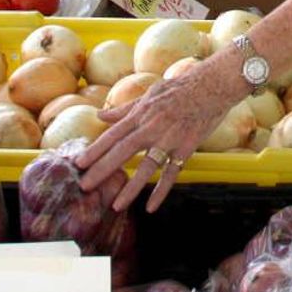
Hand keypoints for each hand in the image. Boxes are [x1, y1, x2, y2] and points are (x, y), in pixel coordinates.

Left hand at [74, 61, 239, 212]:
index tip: (79, 164)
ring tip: (116, 205)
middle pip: (123, 151)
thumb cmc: (180, 88)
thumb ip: (125, 109)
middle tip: (85, 186)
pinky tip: (151, 206)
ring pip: (146, 166)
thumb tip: (101, 115)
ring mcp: (170, 138)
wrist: (212, 85)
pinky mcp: (186, 147)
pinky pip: (172, 173)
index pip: (113, 134)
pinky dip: (161, 191)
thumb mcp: (150, 94)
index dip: (95, 150)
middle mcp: (152, 127)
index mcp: (141, 113)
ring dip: (131, 187)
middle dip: (102, 169)